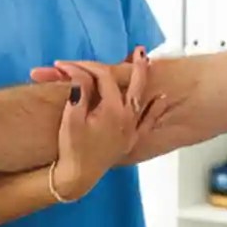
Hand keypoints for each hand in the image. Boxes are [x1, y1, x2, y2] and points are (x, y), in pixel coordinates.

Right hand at [48, 50, 168, 199]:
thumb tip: (82, 74)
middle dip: (137, 66)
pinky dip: (155, 110)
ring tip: (150, 65)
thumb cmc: (72, 149)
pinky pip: (148, 122)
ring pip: (143, 100)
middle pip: (135, 84)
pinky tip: (161, 99)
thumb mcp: (71, 118)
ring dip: (146, 81)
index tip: (65, 65)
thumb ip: (78, 92)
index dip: (84, 68)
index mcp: (112, 110)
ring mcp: (131, 129)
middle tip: (139, 50)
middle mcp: (127, 118)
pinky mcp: (131, 139)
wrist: (78, 176)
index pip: (103, 78)